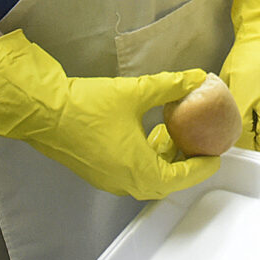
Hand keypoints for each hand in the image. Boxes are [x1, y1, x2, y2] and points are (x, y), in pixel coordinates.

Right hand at [0, 30, 219, 198]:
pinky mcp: (96, 171)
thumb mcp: (137, 92)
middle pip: (165, 182)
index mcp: (139, 170)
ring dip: (163, 160)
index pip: (181, 177)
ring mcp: (108, 179)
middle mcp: (124, 182)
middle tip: (198, 145)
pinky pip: (131, 172)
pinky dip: (146, 159)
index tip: (216, 157)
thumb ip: (171, 86)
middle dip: (184, 165)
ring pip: (146, 178)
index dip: (201, 167)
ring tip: (173, 134)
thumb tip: (198, 77)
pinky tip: (147, 133)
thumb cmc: (90, 105)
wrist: (43, 111)